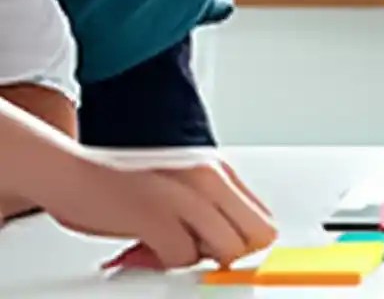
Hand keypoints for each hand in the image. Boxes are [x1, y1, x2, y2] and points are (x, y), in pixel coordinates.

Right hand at [43, 156, 275, 269]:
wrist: (70, 172)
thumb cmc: (121, 183)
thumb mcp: (182, 186)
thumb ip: (211, 207)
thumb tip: (235, 246)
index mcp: (217, 170)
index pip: (263, 219)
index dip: (243, 243)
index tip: (218, 249)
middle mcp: (209, 177)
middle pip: (258, 235)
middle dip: (230, 253)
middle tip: (194, 250)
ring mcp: (186, 196)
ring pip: (228, 250)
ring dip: (196, 259)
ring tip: (164, 246)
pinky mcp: (158, 216)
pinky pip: (184, 259)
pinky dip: (164, 263)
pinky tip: (142, 246)